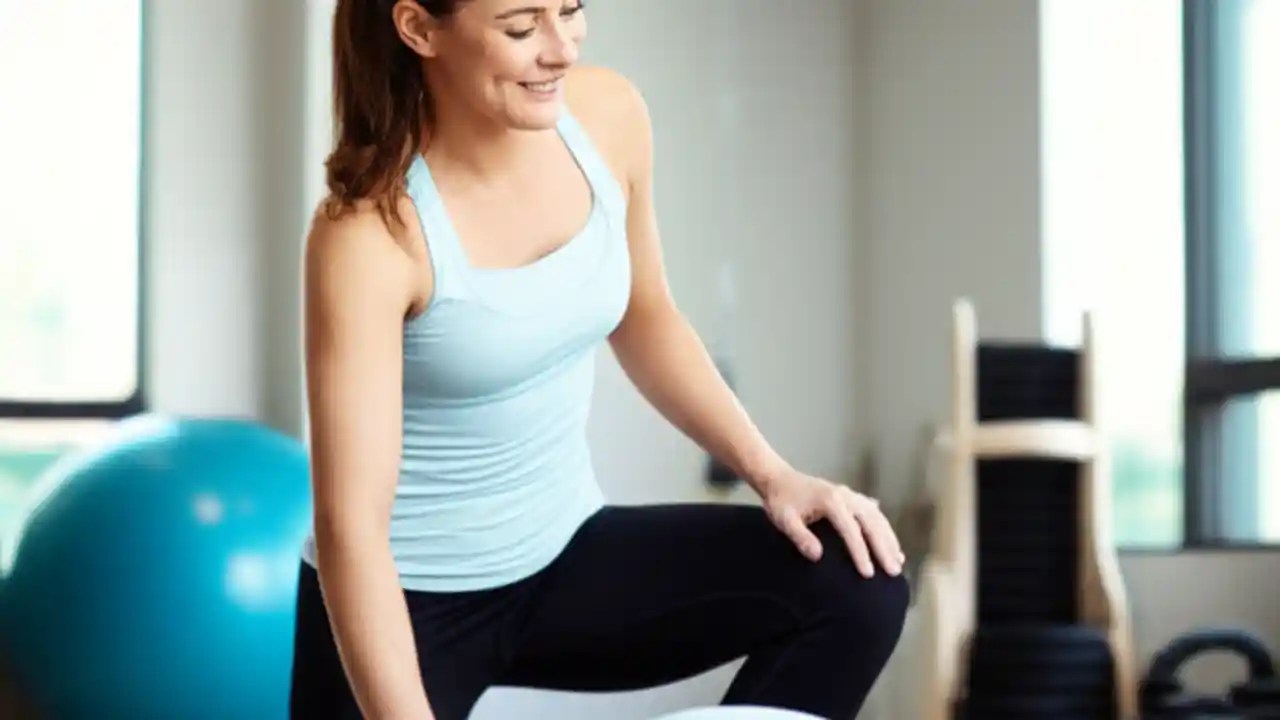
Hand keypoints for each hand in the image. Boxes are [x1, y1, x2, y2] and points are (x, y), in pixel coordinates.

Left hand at [758, 468, 904, 577]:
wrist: (779, 479)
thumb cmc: (781, 501)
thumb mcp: (784, 520)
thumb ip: (800, 536)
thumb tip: (818, 556)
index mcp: (831, 501)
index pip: (851, 531)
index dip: (861, 553)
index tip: (869, 574)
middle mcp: (846, 496)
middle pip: (872, 523)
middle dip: (884, 548)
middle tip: (894, 571)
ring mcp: (851, 495)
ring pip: (877, 517)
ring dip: (889, 539)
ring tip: (899, 560)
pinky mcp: (852, 497)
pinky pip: (874, 513)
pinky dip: (885, 528)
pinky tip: (892, 543)